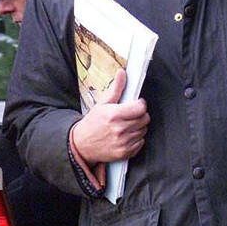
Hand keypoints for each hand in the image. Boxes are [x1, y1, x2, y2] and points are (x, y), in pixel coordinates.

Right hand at [70, 68, 149, 188]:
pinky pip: (141, 143)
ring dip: (139, 127)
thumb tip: (122, 73)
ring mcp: (123, 142)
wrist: (82, 145)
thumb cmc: (92, 123)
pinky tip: (127, 136)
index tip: (136, 104)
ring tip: (127, 125)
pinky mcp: (125, 153)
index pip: (141, 108)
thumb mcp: (102, 103)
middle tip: (131, 115)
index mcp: (114, 115)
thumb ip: (115, 88)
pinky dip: (137, 139)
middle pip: (145, 119)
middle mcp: (119, 129)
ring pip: (143, 131)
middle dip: (140, 115)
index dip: (140, 104)